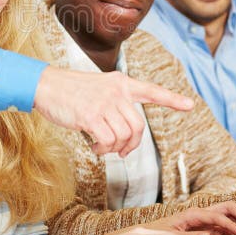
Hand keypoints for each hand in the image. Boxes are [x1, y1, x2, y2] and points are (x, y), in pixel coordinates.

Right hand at [34, 67, 193, 155]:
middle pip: (138, 127)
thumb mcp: (98, 88)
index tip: (190, 105)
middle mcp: (116, 91)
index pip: (151, 90)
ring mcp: (104, 102)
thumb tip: (123, 135)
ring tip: (101, 146)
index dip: (172, 100)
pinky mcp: (91, 115)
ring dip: (113, 149)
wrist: (45, 85)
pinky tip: (94, 146)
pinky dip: (102, 150)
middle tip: (121, 152)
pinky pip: (108, 141)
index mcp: (120, 83)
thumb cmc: (69, 91)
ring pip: (123, 137)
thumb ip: (114, 103)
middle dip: (132, 145)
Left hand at [148, 202, 235, 234]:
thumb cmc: (157, 234)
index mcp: (192, 214)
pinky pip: (223, 227)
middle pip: (225, 207)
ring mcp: (204, 222)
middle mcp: (200, 215)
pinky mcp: (206, 230)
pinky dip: (233, 228)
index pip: (216, 215)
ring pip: (227, 215)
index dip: (230, 224)